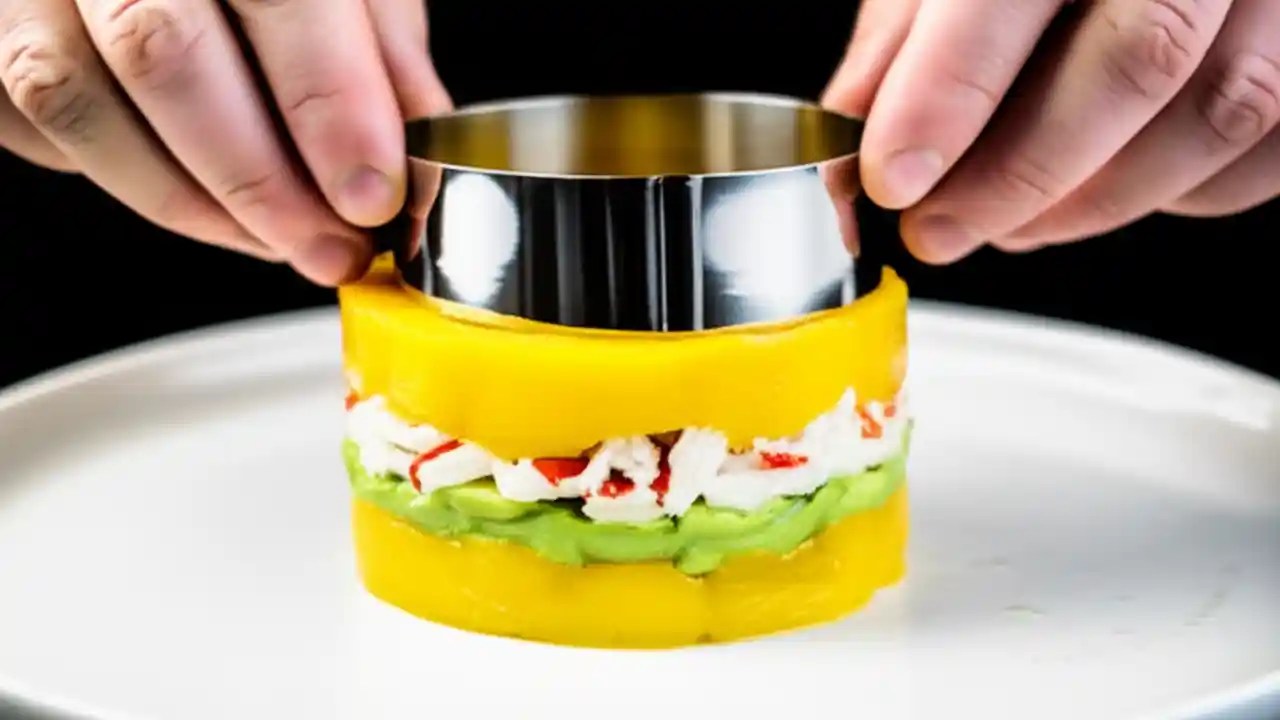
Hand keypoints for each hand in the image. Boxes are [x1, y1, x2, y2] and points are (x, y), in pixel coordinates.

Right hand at [0, 0, 450, 284]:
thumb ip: (378, 45)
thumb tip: (415, 146)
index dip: (328, 104)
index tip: (372, 194)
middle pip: (164, 53)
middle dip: (261, 180)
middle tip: (332, 247)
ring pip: (78, 100)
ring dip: (192, 201)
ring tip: (275, 240)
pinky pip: (32, 126)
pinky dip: (122, 179)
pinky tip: (193, 193)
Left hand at [823, 0, 1279, 262]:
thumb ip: (906, 40)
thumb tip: (848, 142)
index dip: (950, 90)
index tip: (891, 176)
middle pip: (1138, 59)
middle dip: (1019, 174)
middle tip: (937, 230)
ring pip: (1215, 113)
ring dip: (1091, 201)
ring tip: (1009, 225)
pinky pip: (1263, 152)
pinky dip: (1174, 195)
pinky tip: (1103, 191)